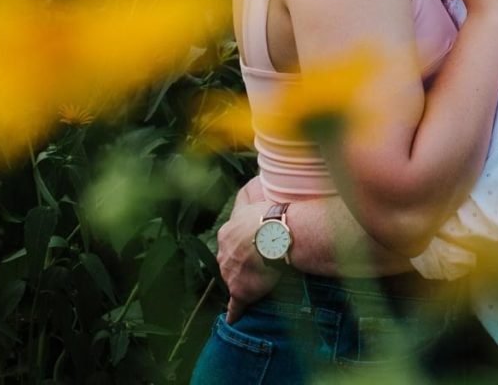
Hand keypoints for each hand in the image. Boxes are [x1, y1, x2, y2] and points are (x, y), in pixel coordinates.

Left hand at [217, 178, 279, 323]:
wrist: (274, 235)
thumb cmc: (267, 214)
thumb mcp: (253, 196)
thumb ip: (247, 192)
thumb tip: (249, 179)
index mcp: (226, 234)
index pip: (230, 241)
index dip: (243, 243)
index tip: (253, 243)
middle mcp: (223, 255)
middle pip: (229, 261)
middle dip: (239, 262)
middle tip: (257, 261)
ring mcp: (230, 275)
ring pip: (233, 279)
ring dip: (242, 281)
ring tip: (256, 281)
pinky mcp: (240, 292)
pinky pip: (235, 305)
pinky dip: (234, 312)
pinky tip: (234, 318)